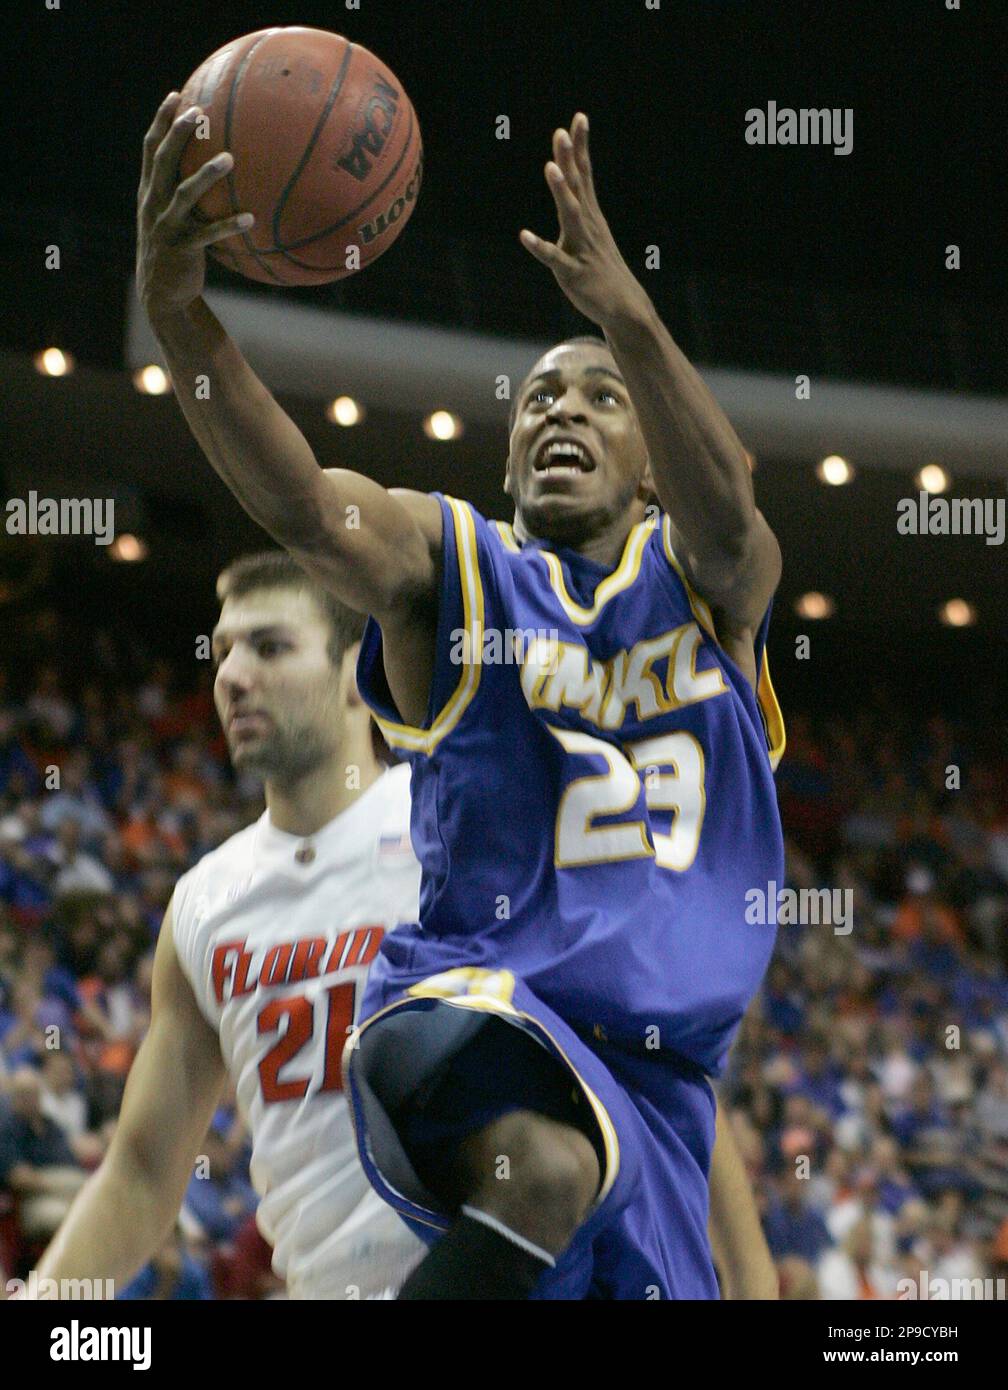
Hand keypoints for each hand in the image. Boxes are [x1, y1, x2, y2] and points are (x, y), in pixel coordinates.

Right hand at [135, 93, 254, 325]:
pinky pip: (208, 235)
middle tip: (197, 113)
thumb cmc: (176, 251)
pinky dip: (228, 226)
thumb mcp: (174, 219)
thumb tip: (220, 171)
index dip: (160, 121)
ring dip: (206, 175)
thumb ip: (186, 194)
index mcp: (149, 192)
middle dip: (176, 134)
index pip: (150, 149)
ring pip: (183, 194)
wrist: (162, 294)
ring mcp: (165, 226)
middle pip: (162, 161)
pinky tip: (251, 218)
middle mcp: (152, 204)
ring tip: (229, 158)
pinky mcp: (181, 249)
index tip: (175, 95)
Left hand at [519, 114, 645, 328]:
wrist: (624, 308)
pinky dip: (540, 246)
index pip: (586, 174)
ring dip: (561, 192)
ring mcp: (581, 249)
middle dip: (569, 159)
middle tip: (561, 132)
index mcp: (591, 216)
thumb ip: (581, 208)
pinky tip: (524, 236)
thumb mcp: (594, 234)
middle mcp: (588, 227)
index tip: (579, 117)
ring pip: (570, 215)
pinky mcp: (572, 273)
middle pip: (578, 187)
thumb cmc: (604, 271)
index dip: (581, 147)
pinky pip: (553, 258)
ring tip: (550, 167)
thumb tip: (571, 183)